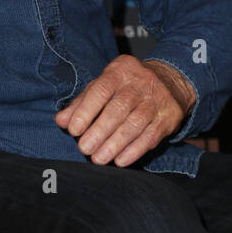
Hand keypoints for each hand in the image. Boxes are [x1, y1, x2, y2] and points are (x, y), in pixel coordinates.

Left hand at [54, 56, 195, 167]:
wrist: (170, 81)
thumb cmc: (127, 86)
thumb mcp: (103, 86)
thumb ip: (81, 103)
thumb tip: (61, 121)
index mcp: (120, 71)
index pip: (101, 89)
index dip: (86, 110)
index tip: (74, 130)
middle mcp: (141, 83)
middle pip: (119, 108)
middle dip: (100, 130)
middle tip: (84, 148)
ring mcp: (157, 100)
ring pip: (135, 123)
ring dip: (115, 144)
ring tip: (99, 158)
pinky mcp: (169, 117)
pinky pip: (151, 136)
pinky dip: (134, 150)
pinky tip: (120, 161)